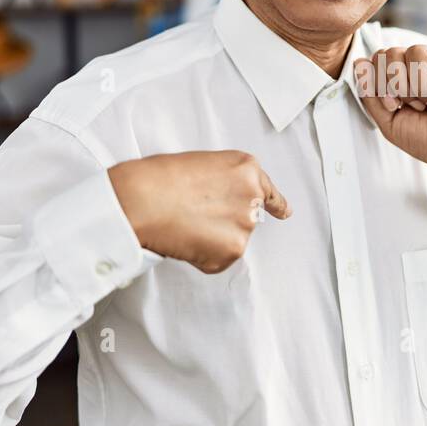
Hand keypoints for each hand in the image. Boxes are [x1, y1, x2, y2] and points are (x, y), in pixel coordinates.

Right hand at [107, 150, 289, 271]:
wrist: (142, 200)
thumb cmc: (159, 179)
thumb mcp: (202, 164)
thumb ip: (224, 182)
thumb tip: (222, 203)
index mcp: (246, 169)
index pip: (268, 191)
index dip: (275, 204)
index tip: (284, 213)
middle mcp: (253, 195)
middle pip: (244, 218)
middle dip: (223, 222)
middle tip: (192, 215)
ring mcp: (246, 224)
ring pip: (230, 241)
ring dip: (210, 240)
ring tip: (184, 222)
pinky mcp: (233, 250)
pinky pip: (218, 260)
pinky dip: (201, 257)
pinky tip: (185, 239)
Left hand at [354, 45, 426, 185]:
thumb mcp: (390, 123)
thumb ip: (371, 96)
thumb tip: (358, 63)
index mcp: (398, 76)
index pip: (377, 59)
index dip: (381, 83)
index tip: (395, 105)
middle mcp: (416, 64)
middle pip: (392, 52)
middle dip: (400, 85)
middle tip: (417, 106)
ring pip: (416, 51)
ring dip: (422, 86)